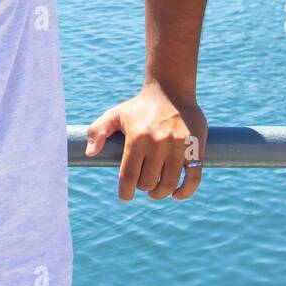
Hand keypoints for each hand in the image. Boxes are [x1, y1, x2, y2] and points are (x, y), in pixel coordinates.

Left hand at [85, 82, 206, 202]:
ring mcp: (178, 146)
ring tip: (156, 190)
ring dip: (160, 193)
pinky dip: (185, 192)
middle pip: (148, 183)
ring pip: (169, 184)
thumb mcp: (115, 114)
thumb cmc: (140, 106)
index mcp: (137, 138)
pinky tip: (176, 194)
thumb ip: (98, 131)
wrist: (171, 89)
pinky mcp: (195, 147)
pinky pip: (193, 178)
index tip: (125, 196)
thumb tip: (90, 153)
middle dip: (143, 188)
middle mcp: (158, 143)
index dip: (125, 192)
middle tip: (143, 183)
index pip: (128, 177)